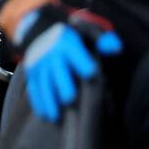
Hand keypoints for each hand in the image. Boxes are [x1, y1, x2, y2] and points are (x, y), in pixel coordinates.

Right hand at [13, 5, 121, 122]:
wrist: (39, 31)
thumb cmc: (71, 37)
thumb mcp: (86, 33)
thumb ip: (102, 40)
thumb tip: (116, 49)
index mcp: (67, 44)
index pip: (75, 53)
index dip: (82, 62)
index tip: (90, 73)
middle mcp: (51, 55)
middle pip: (57, 71)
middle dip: (62, 84)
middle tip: (69, 99)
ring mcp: (39, 65)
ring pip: (43, 83)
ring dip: (48, 100)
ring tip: (55, 117)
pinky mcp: (32, 74)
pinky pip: (33, 88)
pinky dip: (38, 102)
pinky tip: (44, 115)